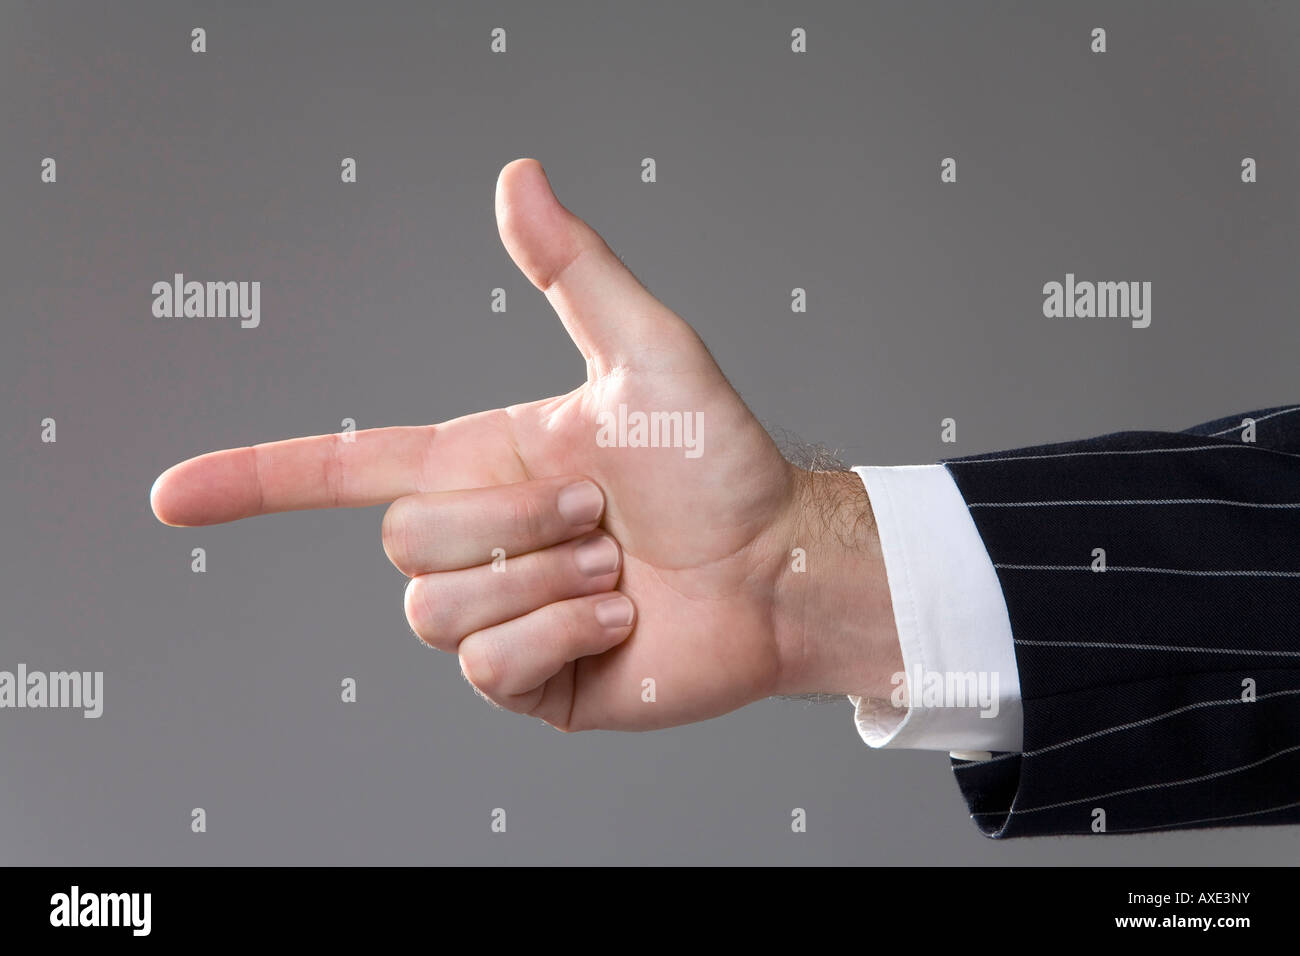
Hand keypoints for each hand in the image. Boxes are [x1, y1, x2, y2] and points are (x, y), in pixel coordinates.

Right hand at [150, 159, 900, 731]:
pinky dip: (564, 633)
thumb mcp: (647, 355)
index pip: (343, 472)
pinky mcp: (529, 681)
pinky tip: (618, 619)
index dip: (256, 479)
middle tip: (598, 517)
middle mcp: (478, 540)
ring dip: (542, 579)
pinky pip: (488, 668)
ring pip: (434, 611)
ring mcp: (499, 617)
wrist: (777, 567)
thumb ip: (575, 272)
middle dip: (512, 523)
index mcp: (480, 465)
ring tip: (613, 569)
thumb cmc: (719, 462)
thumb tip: (517, 178)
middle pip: (405, 539)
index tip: (172, 496)